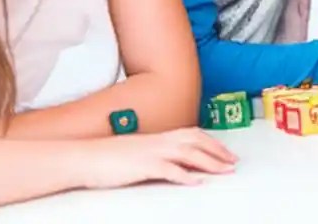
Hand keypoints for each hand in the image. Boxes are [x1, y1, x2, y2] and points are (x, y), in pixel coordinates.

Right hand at [73, 128, 237, 188]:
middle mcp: (158, 141)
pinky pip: (169, 170)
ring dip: (210, 162)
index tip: (225, 152)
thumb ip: (156, 154)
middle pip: (196, 141)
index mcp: (158, 137)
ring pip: (188, 153)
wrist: (84, 157)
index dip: (212, 142)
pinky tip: (197, 182)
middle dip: (218, 151)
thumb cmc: (107, 157)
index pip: (192, 134)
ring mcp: (151, 152)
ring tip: (224, 171)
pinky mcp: (143, 166)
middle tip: (233, 162)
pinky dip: (185, 175)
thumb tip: (171, 162)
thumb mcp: (137, 152)